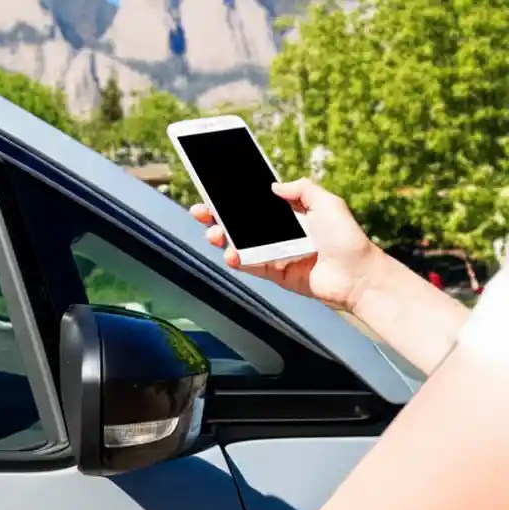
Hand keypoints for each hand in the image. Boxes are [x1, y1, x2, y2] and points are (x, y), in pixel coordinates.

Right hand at [192, 178, 383, 311]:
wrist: (357, 275)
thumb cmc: (347, 238)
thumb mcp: (328, 203)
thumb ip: (302, 189)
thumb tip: (273, 186)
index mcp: (290, 213)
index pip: (256, 203)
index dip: (235, 197)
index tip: (215, 190)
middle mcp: (279, 232)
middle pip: (240, 222)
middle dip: (217, 216)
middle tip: (200, 211)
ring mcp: (274, 253)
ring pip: (239, 243)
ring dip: (221, 238)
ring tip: (213, 234)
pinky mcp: (273, 273)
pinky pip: (249, 265)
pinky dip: (236, 259)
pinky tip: (231, 253)